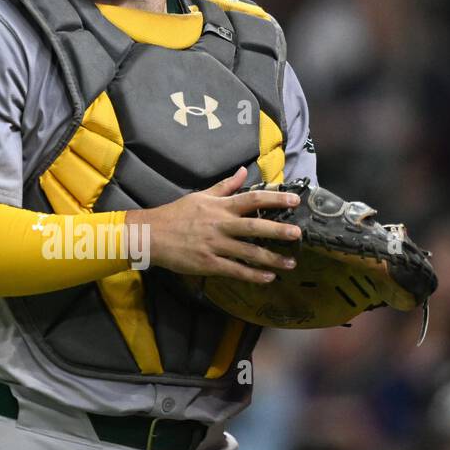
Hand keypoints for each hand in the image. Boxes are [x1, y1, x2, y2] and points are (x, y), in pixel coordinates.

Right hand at [125, 166, 302, 283]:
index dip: (275, 199)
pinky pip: (235, 270)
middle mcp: (220, 225)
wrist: (152, 235)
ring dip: (271, 258)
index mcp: (220, 207)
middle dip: (278, 230)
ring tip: (290, 263)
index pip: (252, 199)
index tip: (294, 200)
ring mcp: (215, 245)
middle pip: (254, 227)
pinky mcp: (208, 263)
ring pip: (248, 252)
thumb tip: (243, 171)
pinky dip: (252, 275)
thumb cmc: (176, 214)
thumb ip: (225, 186)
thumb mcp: (201, 196)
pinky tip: (268, 278)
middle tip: (297, 234)